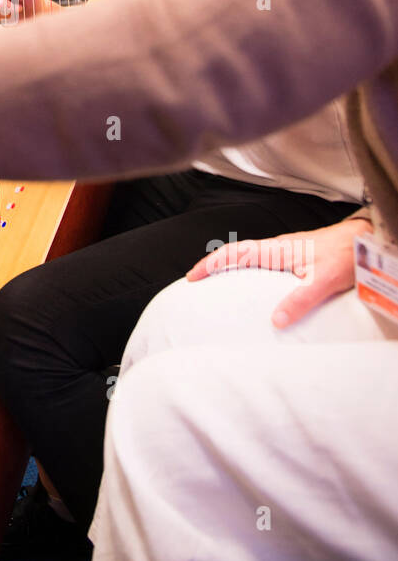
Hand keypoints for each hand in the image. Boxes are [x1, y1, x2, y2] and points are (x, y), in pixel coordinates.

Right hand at [184, 216, 373, 327]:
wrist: (366, 239)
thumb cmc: (347, 254)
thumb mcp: (324, 280)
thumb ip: (300, 300)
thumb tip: (276, 321)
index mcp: (277, 250)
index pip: (235, 253)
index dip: (211, 263)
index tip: (193, 276)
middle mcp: (278, 247)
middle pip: (236, 251)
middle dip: (213, 264)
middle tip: (196, 279)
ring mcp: (285, 249)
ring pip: (248, 253)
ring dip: (229, 264)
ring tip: (217, 280)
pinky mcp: (294, 253)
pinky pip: (260, 258)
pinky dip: (245, 266)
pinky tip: (251, 280)